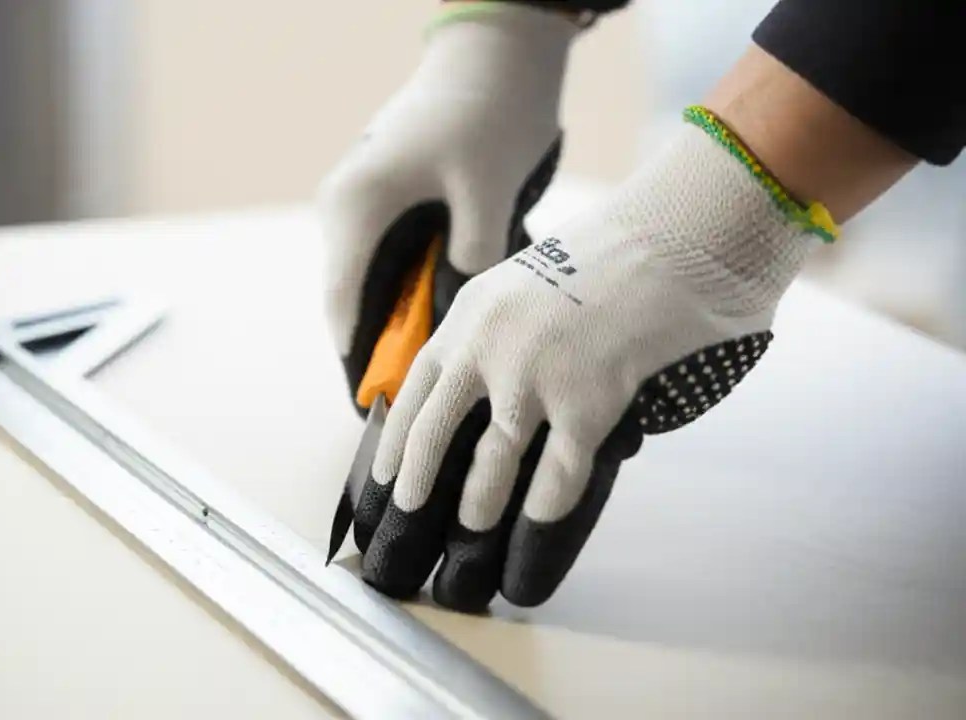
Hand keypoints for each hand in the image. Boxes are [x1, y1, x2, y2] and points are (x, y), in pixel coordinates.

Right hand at [316, 3, 578, 412]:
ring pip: (366, 278)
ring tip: (423, 367)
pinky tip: (435, 314)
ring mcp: (360, 196)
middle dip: (377, 346)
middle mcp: (345, 203)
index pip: (342, 303)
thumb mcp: (488, 192)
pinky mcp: (383, 192)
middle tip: (407, 397)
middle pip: (349, 296)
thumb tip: (458, 325)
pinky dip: (404, 288)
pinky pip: (382, 255)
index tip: (369, 406)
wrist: (494, 48)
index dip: (355, 359)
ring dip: (392, 318)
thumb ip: (471, 259)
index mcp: (358, 204)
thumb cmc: (490, 110)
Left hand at [348, 106, 838, 611]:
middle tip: (403, 532)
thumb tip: (465, 399)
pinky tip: (532, 545)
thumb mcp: (521, 282)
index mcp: (466, 317)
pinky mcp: (587, 401)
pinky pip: (556, 478)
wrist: (677, 234)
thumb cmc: (609, 260)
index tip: (383, 485)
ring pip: (490, 467)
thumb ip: (488, 335)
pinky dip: (541, 519)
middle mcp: (487, 348)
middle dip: (413, 495)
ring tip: (468, 548)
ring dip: (475, 515)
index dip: (392, 450)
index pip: (411, 396)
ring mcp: (535, 376)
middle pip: (433, 440)